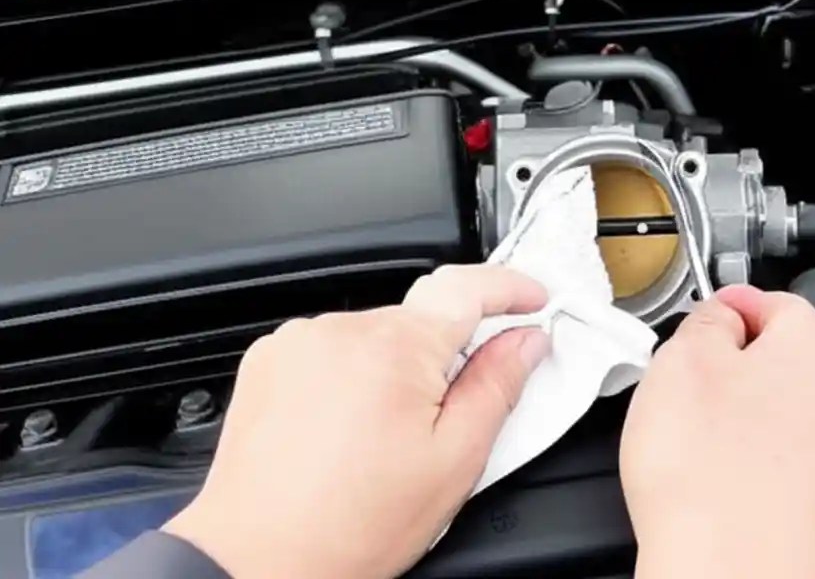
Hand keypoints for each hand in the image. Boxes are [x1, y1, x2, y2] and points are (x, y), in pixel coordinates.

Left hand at [164, 265, 550, 578]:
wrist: (258, 561)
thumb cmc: (348, 526)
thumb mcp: (454, 461)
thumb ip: (497, 388)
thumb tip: (526, 342)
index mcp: (395, 347)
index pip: (468, 288)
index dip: (510, 288)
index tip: (532, 299)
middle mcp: (341, 331)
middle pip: (421, 321)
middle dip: (444, 358)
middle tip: (447, 420)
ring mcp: (298, 342)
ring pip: (375, 338)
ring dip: (393, 370)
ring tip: (382, 442)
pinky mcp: (269, 361)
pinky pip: (331, 351)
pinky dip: (351, 378)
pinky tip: (347, 433)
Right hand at [621, 285, 814, 578]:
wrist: (728, 573)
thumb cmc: (707, 477)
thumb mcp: (681, 362)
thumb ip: (706, 320)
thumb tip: (719, 316)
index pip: (774, 299)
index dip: (729, 305)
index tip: (704, 316)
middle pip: (783, 353)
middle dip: (735, 361)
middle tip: (687, 380)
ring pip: (783, 402)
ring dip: (742, 407)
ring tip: (697, 433)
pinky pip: (785, 449)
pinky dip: (753, 450)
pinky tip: (717, 469)